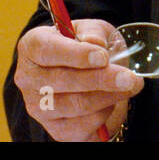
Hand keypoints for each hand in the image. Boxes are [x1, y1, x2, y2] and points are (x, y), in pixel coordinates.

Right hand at [13, 18, 142, 141]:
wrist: (94, 75)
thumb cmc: (90, 48)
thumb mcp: (93, 30)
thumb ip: (93, 33)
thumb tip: (95, 44)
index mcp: (32, 46)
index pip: (46, 50)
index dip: (75, 55)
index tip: (103, 57)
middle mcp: (28, 78)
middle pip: (61, 81)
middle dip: (100, 79)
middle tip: (129, 77)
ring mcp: (38, 107)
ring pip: (74, 104)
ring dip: (108, 96)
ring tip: (130, 85)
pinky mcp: (55, 129)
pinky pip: (82, 125)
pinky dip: (104, 112)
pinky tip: (112, 99)